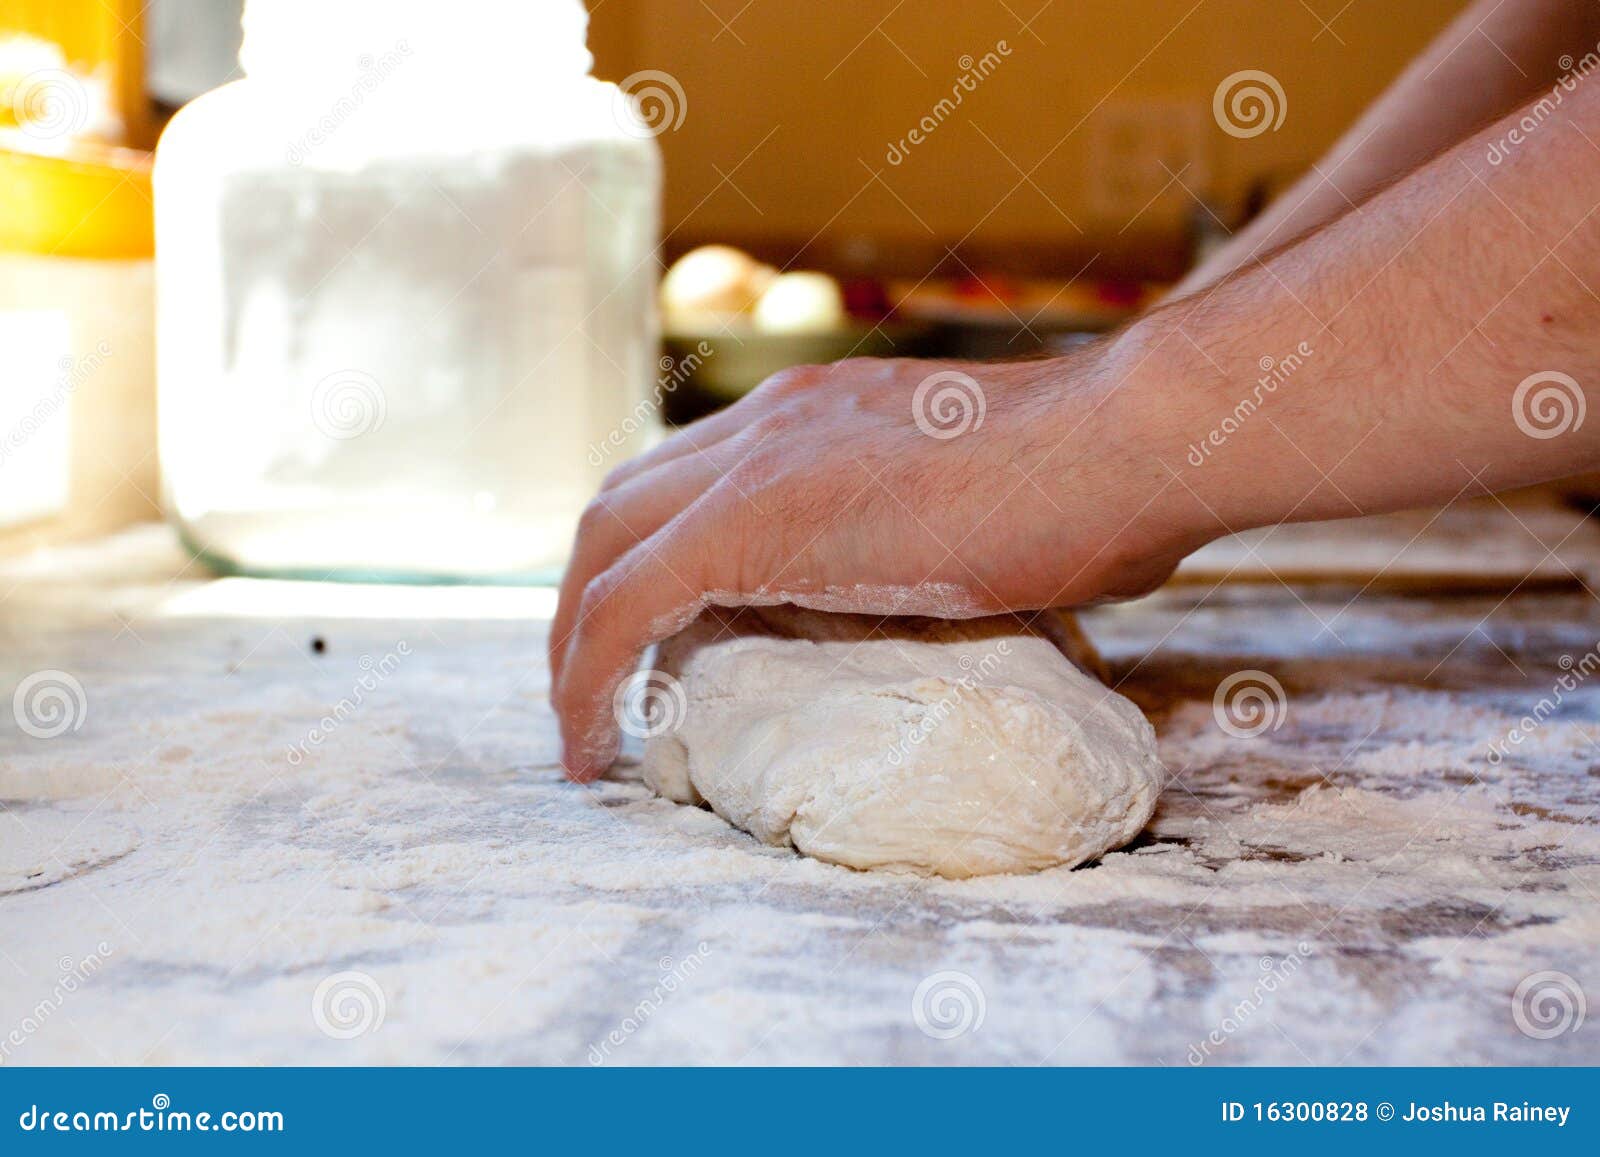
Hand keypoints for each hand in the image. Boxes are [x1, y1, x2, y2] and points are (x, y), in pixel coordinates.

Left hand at [549, 340, 1203, 779]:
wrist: (1129, 443)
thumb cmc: (1101, 485)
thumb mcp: (988, 513)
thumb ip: (937, 540)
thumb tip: (966, 595)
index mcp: (819, 418)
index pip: (686, 478)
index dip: (646, 558)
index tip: (646, 641)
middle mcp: (769, 423)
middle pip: (621, 505)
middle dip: (584, 601)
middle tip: (590, 689)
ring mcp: (757, 461)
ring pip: (602, 546)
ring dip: (572, 641)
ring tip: (578, 730)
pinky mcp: (754, 521)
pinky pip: (626, 605)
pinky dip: (588, 676)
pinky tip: (592, 747)